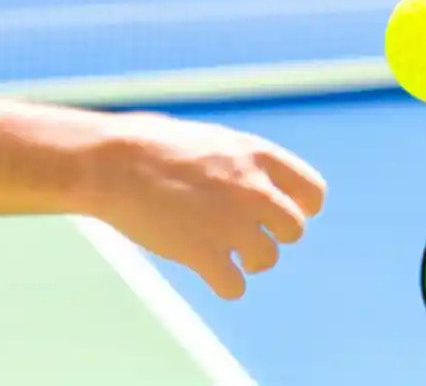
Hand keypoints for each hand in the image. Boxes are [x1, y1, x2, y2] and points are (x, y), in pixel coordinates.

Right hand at [82, 112, 326, 299]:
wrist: (112, 163)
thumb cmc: (154, 145)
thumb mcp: (213, 140)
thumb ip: (244, 164)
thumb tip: (264, 186)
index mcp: (259, 155)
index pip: (313, 192)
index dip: (301, 207)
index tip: (280, 214)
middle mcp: (254, 189)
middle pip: (294, 229)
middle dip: (273, 235)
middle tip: (245, 234)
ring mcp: (231, 223)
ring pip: (267, 258)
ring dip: (249, 260)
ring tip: (225, 253)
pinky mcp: (204, 253)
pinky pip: (234, 286)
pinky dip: (226, 284)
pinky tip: (210, 273)